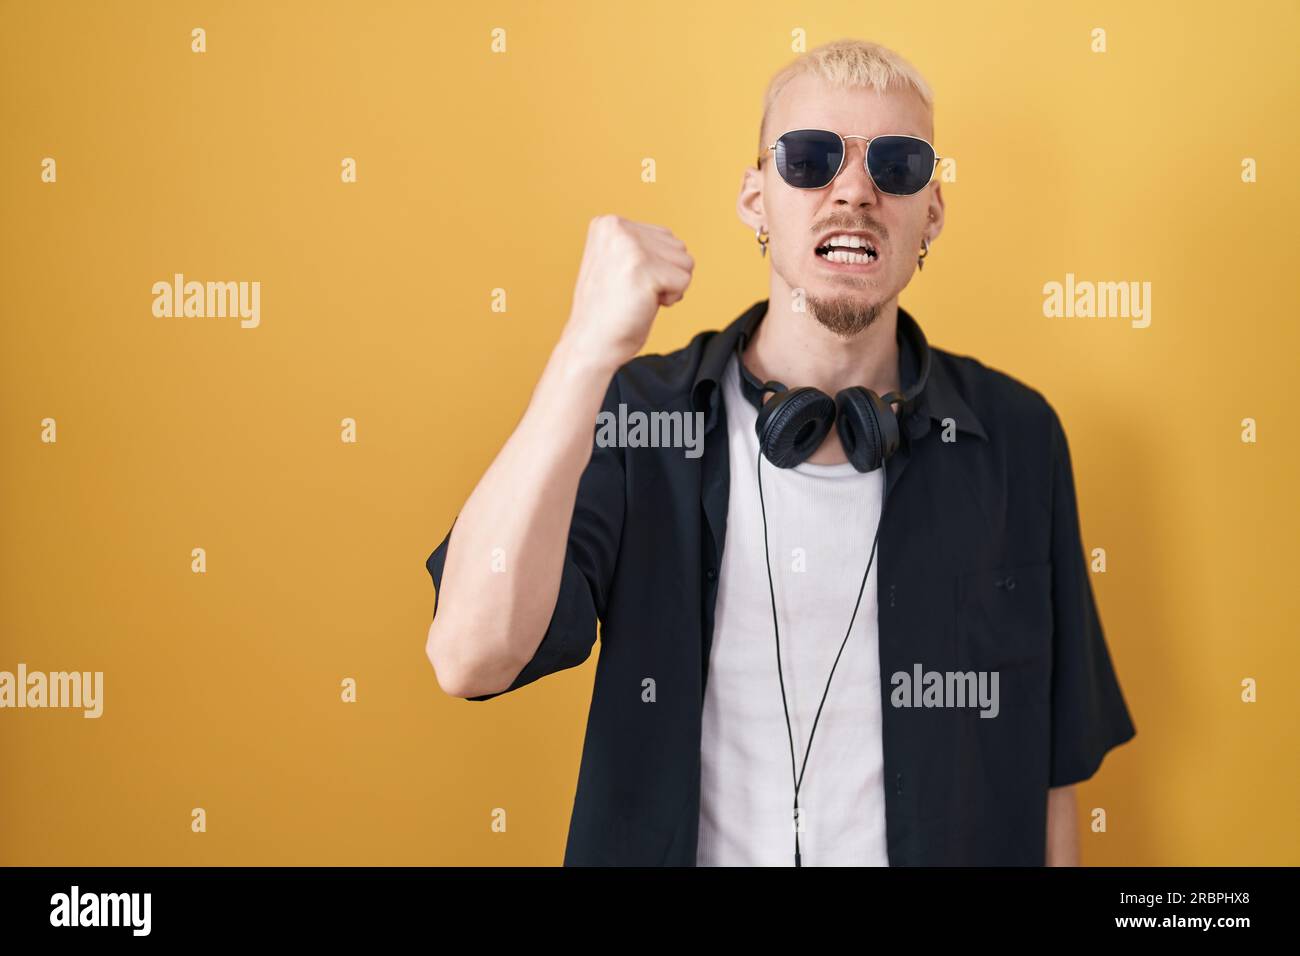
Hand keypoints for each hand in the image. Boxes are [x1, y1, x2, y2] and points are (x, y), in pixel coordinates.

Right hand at [561, 215, 694, 367]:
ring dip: (668, 286)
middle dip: (665, 274)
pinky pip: (684, 281)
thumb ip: (642, 245)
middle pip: (678, 247)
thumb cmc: (609, 310)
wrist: (591, 344)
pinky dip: (671, 299)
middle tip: (633, 292)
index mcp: (608, 223)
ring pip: (685, 262)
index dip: (656, 266)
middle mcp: (616, 227)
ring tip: (638, 297)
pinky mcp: (643, 267)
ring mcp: (629, 246)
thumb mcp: (619, 262)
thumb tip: (677, 245)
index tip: (627, 281)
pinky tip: (643, 305)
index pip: (665, 237)